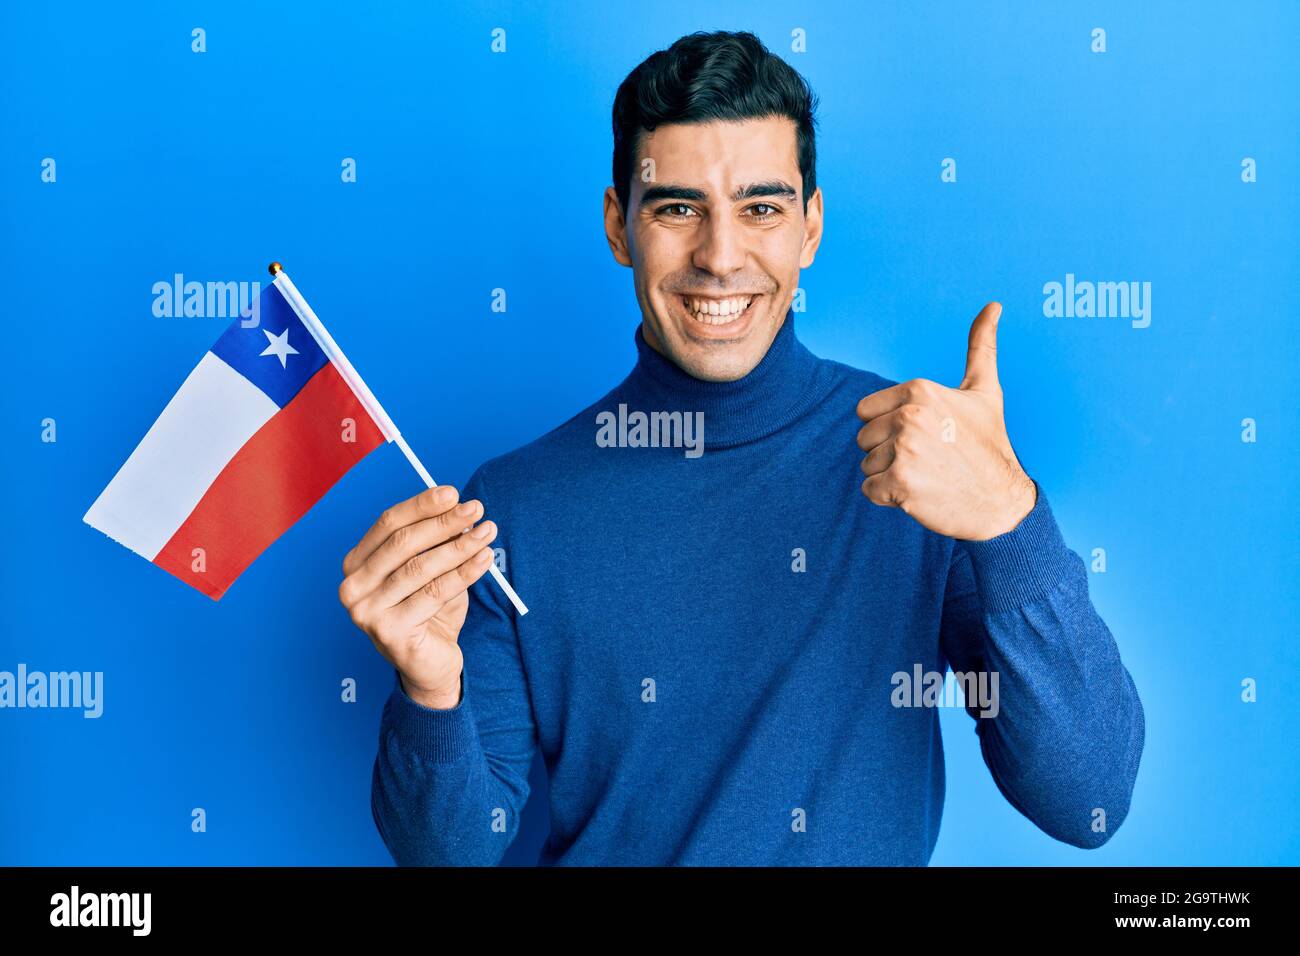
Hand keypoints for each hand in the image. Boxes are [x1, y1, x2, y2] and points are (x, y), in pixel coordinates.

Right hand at [338, 485, 497, 708]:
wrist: (431, 665)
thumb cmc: (429, 612)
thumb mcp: (432, 570)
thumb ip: (436, 542)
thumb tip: (459, 508)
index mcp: (357, 564)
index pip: (388, 523)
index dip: (421, 506)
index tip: (453, 492)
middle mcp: (353, 587)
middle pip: (402, 543)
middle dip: (443, 522)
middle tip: (476, 509)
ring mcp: (366, 612)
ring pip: (421, 568)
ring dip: (459, 546)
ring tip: (487, 532)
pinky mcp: (389, 632)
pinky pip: (434, 593)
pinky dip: (464, 573)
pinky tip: (484, 559)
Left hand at [855, 302, 1036, 540]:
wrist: (1002, 502)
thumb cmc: (989, 446)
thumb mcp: (984, 392)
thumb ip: (981, 347)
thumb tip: (993, 305)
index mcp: (920, 390)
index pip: (867, 411)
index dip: (890, 427)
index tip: (925, 436)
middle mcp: (910, 416)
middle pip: (864, 439)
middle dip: (888, 452)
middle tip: (928, 459)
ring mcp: (904, 450)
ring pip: (867, 465)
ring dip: (890, 476)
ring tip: (926, 476)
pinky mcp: (899, 484)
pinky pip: (869, 490)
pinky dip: (889, 497)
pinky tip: (920, 494)